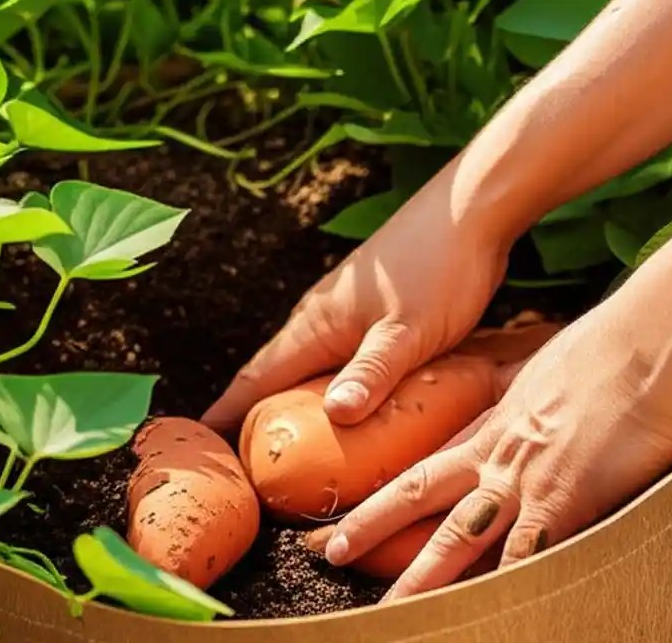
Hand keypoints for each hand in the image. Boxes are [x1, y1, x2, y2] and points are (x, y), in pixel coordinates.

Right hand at [201, 174, 509, 429]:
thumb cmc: (440, 267)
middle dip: (254, 415)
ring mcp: (346, 310)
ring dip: (292, 399)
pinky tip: (344, 404)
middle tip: (241, 461)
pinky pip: (337, 356)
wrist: (471, 209)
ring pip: (307, 364)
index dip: (227, 413)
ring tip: (286, 442)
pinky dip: (328, 384)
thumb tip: (335, 416)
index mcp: (317, 324)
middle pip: (275, 374)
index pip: (257, 378)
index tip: (200, 443)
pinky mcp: (373, 309)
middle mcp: (320, 316)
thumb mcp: (408, 331)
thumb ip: (372, 372)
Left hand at [320, 310, 671, 599]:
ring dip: (423, 579)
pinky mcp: (564, 501)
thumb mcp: (549, 374)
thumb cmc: (609, 353)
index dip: (387, 494)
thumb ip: (529, 395)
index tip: (353, 516)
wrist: (644, 348)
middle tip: (328, 555)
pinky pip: (526, 557)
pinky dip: (505, 587)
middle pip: (421, 497)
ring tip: (393, 614)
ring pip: (460, 539)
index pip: (428, 468)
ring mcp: (526, 481)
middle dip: (373, 528)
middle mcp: (497, 456)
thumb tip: (531, 395)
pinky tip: (488, 614)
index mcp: (494, 427)